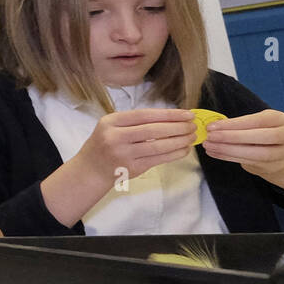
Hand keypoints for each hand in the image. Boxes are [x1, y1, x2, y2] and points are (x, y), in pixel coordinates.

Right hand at [70, 108, 195, 186]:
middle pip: (153, 130)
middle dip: (178, 127)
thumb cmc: (104, 144)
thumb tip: (171, 117)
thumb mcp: (111, 126)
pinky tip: (183, 149)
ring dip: (179, 141)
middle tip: (193, 126)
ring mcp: (123, 154)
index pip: (145, 115)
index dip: (169, 114)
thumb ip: (135, 121)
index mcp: (111, 122)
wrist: (90, 169)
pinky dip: (174, 154)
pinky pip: (158, 159)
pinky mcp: (131, 168)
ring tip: (191, 137)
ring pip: (158, 146)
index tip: (187, 114)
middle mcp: (115, 137)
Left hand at [201, 109, 283, 184]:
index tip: (212, 126)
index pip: (258, 120)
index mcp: (281, 119)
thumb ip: (238, 124)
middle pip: (262, 137)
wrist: (278, 153)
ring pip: (258, 153)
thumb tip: (212, 126)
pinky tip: (215, 153)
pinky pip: (250, 162)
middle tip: (210, 137)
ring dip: (229, 150)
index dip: (234, 124)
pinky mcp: (275, 166)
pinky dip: (229, 157)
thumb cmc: (260, 132)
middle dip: (233, 137)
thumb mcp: (254, 123)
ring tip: (210, 146)